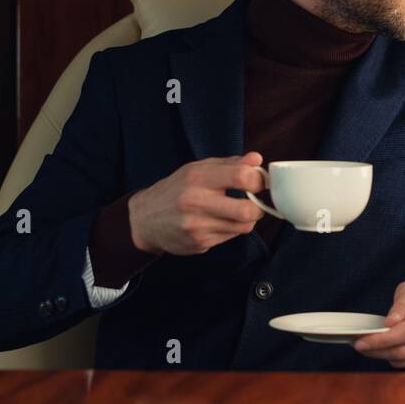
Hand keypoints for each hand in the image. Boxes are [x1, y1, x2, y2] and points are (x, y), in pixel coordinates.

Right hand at [128, 152, 265, 255]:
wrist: (144, 219)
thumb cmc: (176, 190)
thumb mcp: (198, 169)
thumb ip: (230, 164)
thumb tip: (257, 159)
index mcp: (197, 177)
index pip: (241, 177)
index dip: (259, 180)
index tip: (260, 182)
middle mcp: (195, 202)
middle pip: (247, 211)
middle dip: (259, 207)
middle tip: (255, 202)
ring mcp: (196, 226)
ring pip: (242, 227)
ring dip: (246, 219)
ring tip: (236, 211)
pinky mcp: (198, 243)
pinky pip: (230, 237)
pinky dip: (231, 229)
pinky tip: (218, 222)